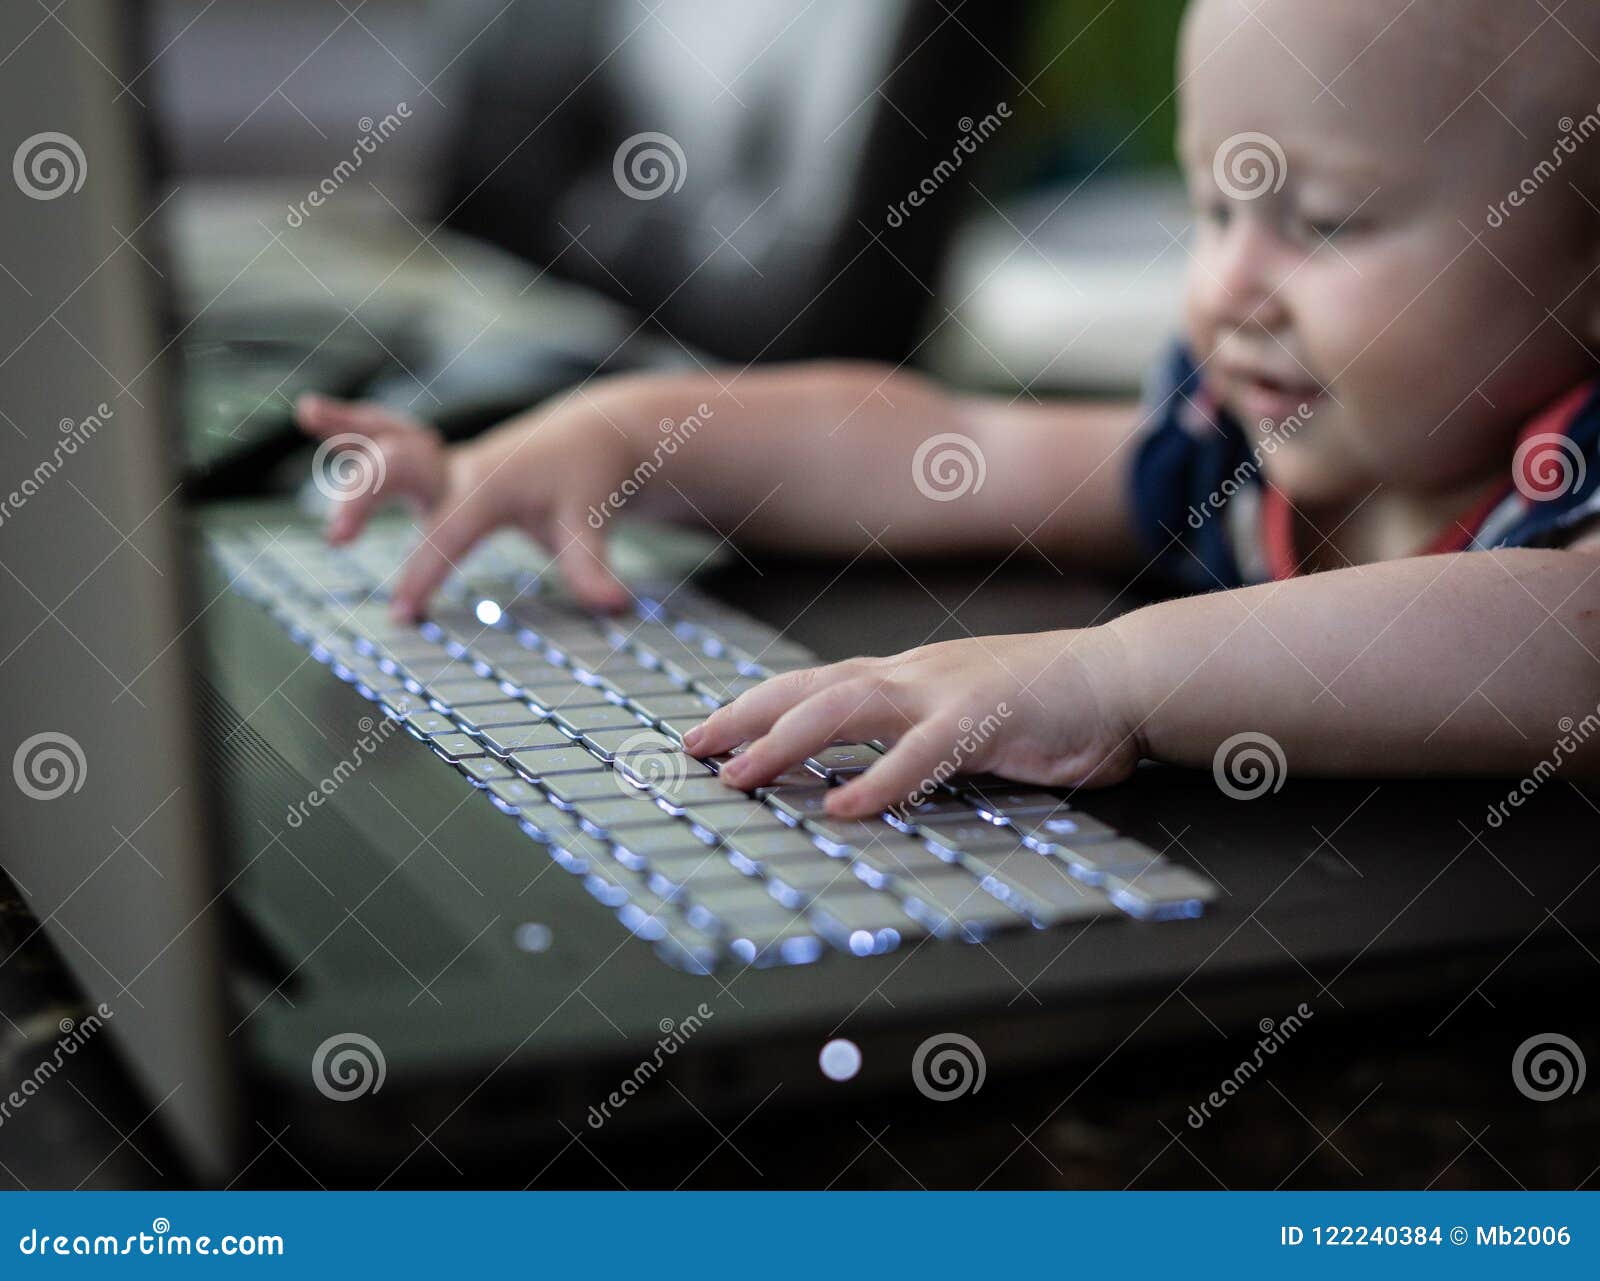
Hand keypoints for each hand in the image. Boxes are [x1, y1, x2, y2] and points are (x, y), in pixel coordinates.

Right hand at [296, 393, 638, 617]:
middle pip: (404, 470)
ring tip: (307, 410)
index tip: (401, 613)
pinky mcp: (439, 466)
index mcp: (494, 485)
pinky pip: (389, 437)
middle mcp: (463, 467)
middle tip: (337, 535)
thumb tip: (616, 605)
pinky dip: (354, 425)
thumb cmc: (588, 483)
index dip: (424, 572)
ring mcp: (447, 462)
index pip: (450, 532)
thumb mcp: (592, 522)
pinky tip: (313, 415)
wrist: (595, 437)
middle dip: (367, 496)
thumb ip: (592, 564)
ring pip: (391, 438)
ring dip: (349, 427)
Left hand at [681, 629, 1141, 817]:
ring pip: (846, 709)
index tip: (709, 734)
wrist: (1122, 679)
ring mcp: (945, 692)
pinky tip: (844, 807)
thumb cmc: (1048, 706)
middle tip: (695, 751)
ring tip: (741, 776)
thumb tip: (857, 778)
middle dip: (746, 718)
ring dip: (786, 743)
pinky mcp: (986, 720)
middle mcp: (912, 676)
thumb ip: (912, 740)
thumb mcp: (962, 718)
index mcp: (906, 677)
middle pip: (809, 690)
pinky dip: (879, 780)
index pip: (813, 686)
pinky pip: (921, 753)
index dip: (756, 707)